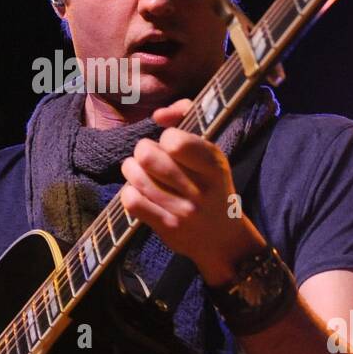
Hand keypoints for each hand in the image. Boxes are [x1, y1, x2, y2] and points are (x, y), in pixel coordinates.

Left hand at [120, 98, 266, 287]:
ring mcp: (183, 211)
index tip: (171, 145)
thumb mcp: (210, 151)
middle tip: (149, 157)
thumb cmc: (211, 184)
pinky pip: (132, 201)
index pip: (175, 142)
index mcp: (214, 164)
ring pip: (136, 177)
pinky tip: (139, 191)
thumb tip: (158, 115)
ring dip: (132, 169)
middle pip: (148, 156)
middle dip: (143, 151)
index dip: (166, 137)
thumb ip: (187, 117)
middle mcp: (201, 189)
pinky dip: (129, 191)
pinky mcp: (167, 228)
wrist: (223, 238)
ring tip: (140, 171)